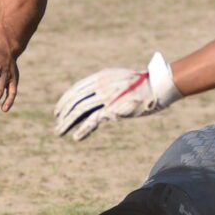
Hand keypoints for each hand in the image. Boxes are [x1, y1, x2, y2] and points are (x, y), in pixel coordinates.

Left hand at [54, 52, 178, 139]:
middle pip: (75, 100)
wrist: (157, 85)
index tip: (58, 110)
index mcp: (101, 77)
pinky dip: (83, 129)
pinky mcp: (113, 109)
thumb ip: (106, 86)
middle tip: (57, 122)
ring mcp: (106, 97)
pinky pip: (93, 121)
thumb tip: (95, 96)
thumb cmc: (141, 84)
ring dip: (67, 122)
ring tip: (59, 132)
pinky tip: (76, 137)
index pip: (76, 89)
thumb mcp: (119, 80)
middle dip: (63, 113)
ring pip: (79, 111)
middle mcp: (100, 86)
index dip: (65, 100)